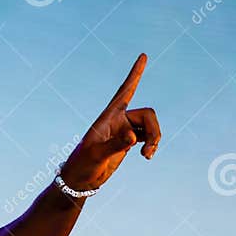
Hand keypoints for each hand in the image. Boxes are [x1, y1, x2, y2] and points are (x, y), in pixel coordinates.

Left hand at [59, 53, 161, 189]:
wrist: (80, 179)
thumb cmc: (83, 165)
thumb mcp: (97, 155)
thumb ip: (116, 144)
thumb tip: (133, 137)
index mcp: (108, 116)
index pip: (125, 91)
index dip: (135, 74)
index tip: (143, 56)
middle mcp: (118, 120)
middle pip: (148, 115)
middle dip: (155, 131)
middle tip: (148, 152)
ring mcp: (124, 130)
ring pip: (151, 126)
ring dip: (155, 139)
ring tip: (148, 156)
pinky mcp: (128, 141)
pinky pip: (148, 136)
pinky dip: (152, 144)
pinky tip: (148, 156)